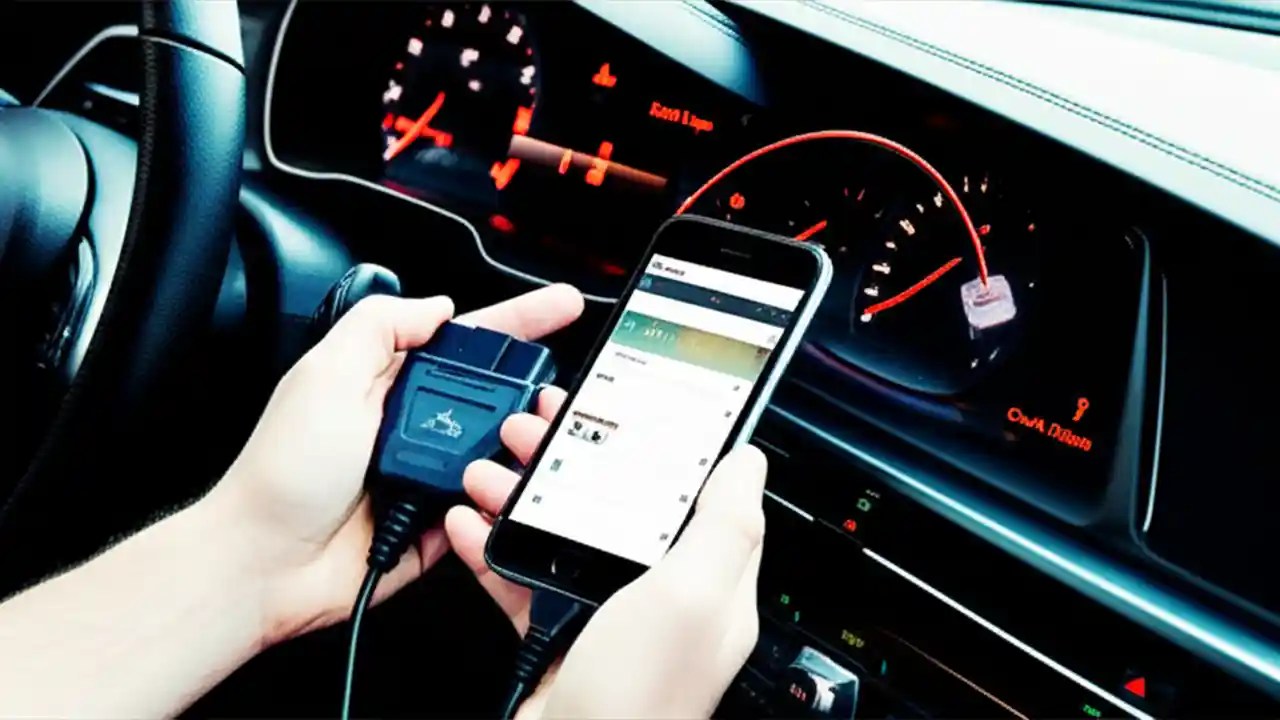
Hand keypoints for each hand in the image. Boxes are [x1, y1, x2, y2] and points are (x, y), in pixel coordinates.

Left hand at [203, 285, 583, 646]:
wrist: (267, 564)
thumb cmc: (281, 473)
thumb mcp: (326, 373)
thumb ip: (381, 325)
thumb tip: (438, 305)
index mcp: (388, 380)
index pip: (467, 342)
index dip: (518, 322)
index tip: (562, 307)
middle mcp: (412, 425)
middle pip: (498, 397)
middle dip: (530, 396)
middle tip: (548, 404)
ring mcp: (428, 475)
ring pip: (502, 454)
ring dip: (512, 455)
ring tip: (496, 462)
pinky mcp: (438, 525)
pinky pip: (487, 510)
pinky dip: (493, 506)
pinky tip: (478, 501)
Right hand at [447, 395, 766, 718]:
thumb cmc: (637, 700)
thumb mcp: (692, 598)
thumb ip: (724, 525)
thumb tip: (750, 461)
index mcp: (709, 582)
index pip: (697, 492)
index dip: (662, 443)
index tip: (627, 404)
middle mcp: (662, 596)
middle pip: (619, 501)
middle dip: (573, 457)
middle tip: (537, 428)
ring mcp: (607, 615)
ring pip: (565, 530)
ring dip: (524, 493)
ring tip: (492, 469)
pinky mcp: (558, 633)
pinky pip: (524, 574)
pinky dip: (494, 546)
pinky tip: (472, 524)